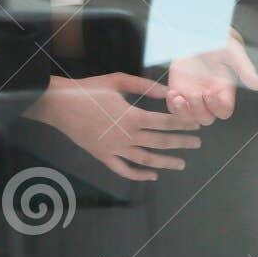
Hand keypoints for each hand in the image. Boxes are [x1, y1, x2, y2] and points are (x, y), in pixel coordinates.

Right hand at [25, 73, 201, 181]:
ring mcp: (115, 150)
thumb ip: (144, 86)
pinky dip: (139, 175)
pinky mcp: (103, 156)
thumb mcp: (118, 80)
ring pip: (146, 160)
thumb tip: (166, 92)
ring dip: (166, 162)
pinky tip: (152, 175)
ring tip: (182, 163)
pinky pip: (124, 170)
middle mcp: (127, 136)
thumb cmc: (89, 89)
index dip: (182, 124)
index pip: (165, 123)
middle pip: (160, 142)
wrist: (60, 105)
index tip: (196, 126)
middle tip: (197, 144)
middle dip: (181, 143)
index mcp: (132, 117)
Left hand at [166, 30, 257, 124]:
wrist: (197, 34)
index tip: (210, 92)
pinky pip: (175, 108)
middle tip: (193, 94)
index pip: (223, 111)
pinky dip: (173, 106)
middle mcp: (209, 97)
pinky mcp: (179, 91)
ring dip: (183, 112)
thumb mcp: (233, 52)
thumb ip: (245, 68)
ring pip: (190, 117)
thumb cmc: (218, 43)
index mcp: (224, 91)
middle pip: (206, 118)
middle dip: (198, 109)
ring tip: (178, 97)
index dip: (217, 107)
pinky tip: (172, 93)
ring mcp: (193, 96)